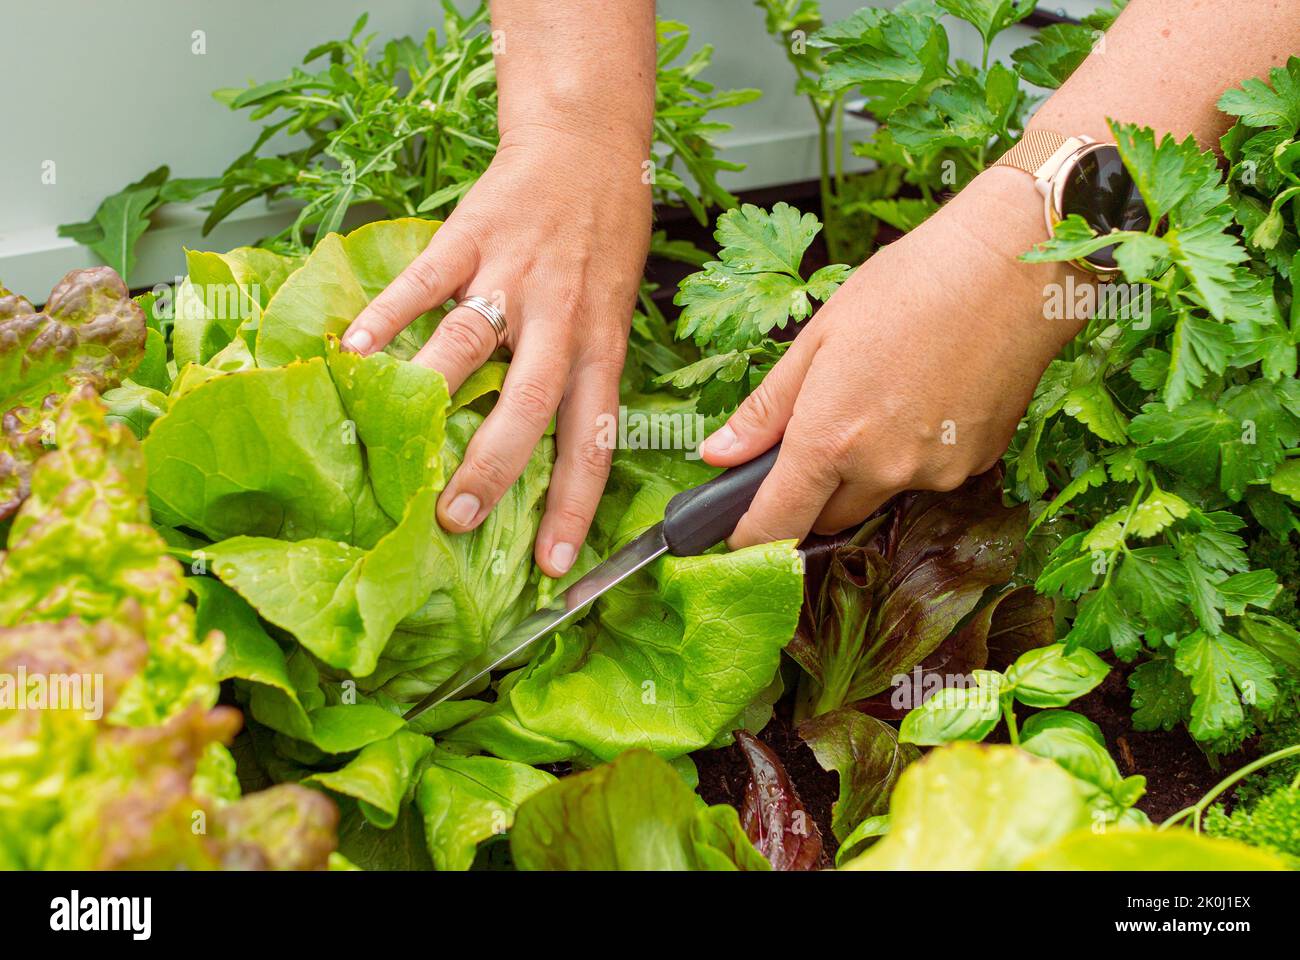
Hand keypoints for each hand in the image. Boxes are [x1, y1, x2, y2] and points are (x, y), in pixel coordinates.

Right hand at [342, 123, 650, 575]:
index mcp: (600, 347)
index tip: (553, 566)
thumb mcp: (616, 315)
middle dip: (492, 467)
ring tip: (392, 443)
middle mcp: (561, 319)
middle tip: (452, 518)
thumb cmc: (608, 241)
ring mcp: (513, 277)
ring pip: (467, 343)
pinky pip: (422, 281)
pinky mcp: (471, 237)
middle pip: (528, 404)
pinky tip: (351, 351)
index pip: (593, 440)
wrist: (589, 146)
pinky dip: (385, 316)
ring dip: (427, 394)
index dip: (575, 506)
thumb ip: (580, 375)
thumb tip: (537, 456)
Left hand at [700, 168, 1085, 547]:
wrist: (1014, 268)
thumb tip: (718, 455)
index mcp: (831, 440)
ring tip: (880, 397)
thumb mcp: (817, 337)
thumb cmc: (910, 285)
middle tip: (812, 440)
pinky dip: (913, 456)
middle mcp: (883, 471)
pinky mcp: (977, 464)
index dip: (749, 536)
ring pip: (879, 497)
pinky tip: (923, 399)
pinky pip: (926, 477)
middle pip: (828, 518)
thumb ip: (766, 409)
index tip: (737, 532)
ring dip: (864, 473)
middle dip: (809, 496)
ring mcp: (936, 474)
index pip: (776, 525)